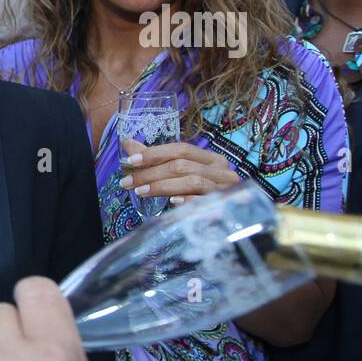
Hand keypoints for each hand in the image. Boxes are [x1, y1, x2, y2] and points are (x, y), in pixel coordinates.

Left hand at [119, 138, 238, 202]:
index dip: (155, 153)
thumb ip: (156, 160)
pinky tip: (171, 203)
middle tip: (127, 183)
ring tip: (140, 192)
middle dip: (150, 173)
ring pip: (191, 182)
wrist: (234, 216)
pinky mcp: (225, 207)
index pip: (181, 149)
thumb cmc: (202, 193)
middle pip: (182, 166)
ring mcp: (225, 189)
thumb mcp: (182, 174)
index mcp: (211, 159)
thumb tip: (128, 144)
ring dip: (162, 186)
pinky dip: (187, 201)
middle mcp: (221, 171)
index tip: (131, 160)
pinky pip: (204, 202)